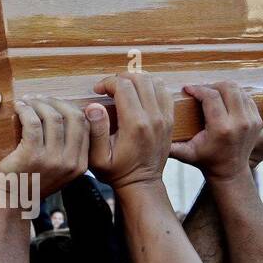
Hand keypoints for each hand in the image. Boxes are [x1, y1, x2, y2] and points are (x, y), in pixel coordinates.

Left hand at [0, 96, 88, 198]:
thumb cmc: (29, 181)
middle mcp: (71, 162)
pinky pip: (32, 123)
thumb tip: (61, 109)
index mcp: (80, 164)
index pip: (84, 125)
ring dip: (37, 103)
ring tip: (26, 101)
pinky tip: (18, 108)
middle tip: (38, 98)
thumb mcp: (57, 167)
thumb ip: (65, 145)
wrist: (10, 202)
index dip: (68, 107)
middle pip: (73, 116)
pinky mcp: (32, 156)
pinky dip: (25, 110)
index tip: (53, 102)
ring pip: (52, 117)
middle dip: (55, 102)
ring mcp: (53, 160)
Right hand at [86, 74, 172, 190]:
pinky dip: (152, 87)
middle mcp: (152, 118)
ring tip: (123, 89)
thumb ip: (95, 131)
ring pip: (154, 82)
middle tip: (109, 88)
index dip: (107, 82)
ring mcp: (163, 118)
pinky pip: (164, 92)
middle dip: (121, 78)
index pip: (123, 86)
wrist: (141, 184)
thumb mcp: (98, 158)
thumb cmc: (117, 172)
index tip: (98, 90)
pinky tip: (139, 95)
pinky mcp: (169, 120)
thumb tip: (94, 106)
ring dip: (137, 80)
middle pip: (139, 79)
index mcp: (134, 124)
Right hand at [168, 81, 262, 181]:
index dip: (198, 89)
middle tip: (201, 90)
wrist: (230, 171)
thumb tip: (151, 133)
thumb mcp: (186, 154)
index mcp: (221, 129)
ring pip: (239, 90)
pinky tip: (224, 101)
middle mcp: (239, 123)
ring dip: (224, 89)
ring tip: (212, 93)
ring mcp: (251, 120)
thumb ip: (169, 145)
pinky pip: (247, 97)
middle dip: (212, 85)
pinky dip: (235, 96)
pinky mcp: (257, 120)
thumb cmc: (205, 161)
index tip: (188, 89)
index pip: (211, 96)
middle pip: (228, 88)